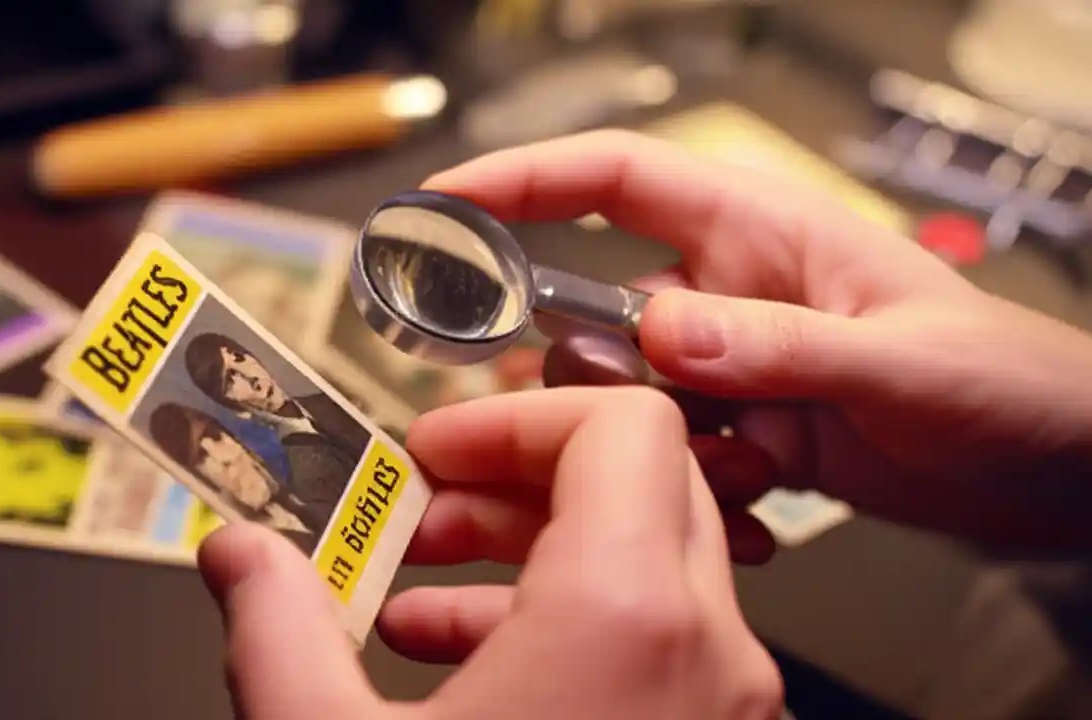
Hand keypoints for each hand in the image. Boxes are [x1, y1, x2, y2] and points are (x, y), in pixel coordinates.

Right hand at [198, 388, 782, 719]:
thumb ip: (275, 632)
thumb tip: (237, 555)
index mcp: (630, 622)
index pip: (622, 424)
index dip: (516, 418)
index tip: (436, 452)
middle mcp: (708, 656)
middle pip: (640, 482)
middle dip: (512, 480)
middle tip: (421, 505)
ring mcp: (725, 708)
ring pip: (647, 569)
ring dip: (531, 555)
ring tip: (420, 584)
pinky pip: (656, 647)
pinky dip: (564, 627)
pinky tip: (462, 656)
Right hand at [422, 129, 1091, 552]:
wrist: (1060, 467)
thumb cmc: (1010, 381)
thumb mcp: (899, 358)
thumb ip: (780, 346)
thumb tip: (661, 335)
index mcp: (760, 233)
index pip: (613, 180)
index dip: (520, 179)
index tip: (443, 205)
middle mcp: (730, 294)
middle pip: (591, 304)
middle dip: (575, 363)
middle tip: (585, 410)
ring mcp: (733, 366)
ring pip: (622, 393)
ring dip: (648, 441)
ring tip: (741, 465)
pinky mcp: (746, 430)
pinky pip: (670, 455)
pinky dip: (691, 488)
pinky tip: (762, 505)